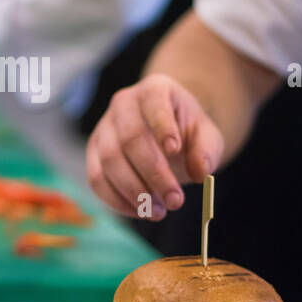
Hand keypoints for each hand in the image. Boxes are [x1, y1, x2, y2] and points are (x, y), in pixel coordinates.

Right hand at [85, 74, 223, 220]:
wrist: (167, 134)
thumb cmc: (187, 133)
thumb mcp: (207, 137)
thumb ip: (207, 151)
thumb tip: (201, 171)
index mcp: (155, 90)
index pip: (153, 102)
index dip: (161, 125)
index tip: (175, 150)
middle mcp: (123, 103)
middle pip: (130, 138)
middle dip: (153, 174)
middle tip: (175, 201)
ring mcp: (104, 128)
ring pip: (109, 161)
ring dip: (135, 192)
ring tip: (159, 212)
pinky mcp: (94, 153)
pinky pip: (97, 179)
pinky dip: (117, 200)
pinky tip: (140, 211)